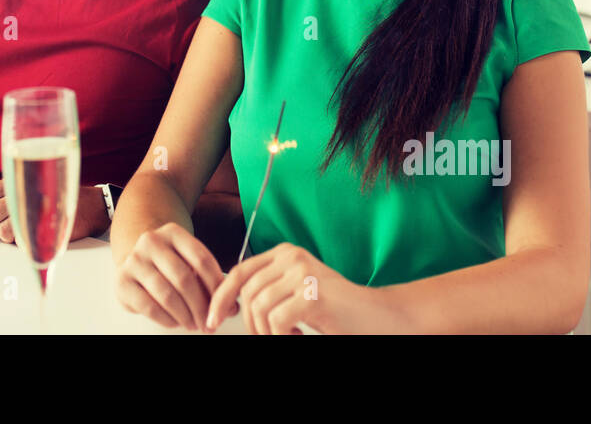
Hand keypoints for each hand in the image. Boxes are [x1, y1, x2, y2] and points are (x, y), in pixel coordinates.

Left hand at [0, 182, 110, 243]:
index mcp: (14, 181)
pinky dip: (14, 241)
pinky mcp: (39, 221)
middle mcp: (20, 190)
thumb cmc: (51, 201)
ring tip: (12, 233)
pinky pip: (13, 236)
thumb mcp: (19, 196)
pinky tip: (25, 235)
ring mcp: (30, 205)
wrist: (87, 206)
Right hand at [115, 222, 223, 331]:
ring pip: (167, 295)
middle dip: (201, 307)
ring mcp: (134, 261)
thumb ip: (210, 282)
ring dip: (185, 316)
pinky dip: (167, 319)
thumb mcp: (189, 262)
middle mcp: (151, 242)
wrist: (136, 259)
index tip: (225, 306)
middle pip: (184, 278)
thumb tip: (231, 308)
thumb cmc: (169, 263)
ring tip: (194, 325)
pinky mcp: (122, 282)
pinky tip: (176, 322)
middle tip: (210, 324)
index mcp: (173, 232)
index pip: (202, 260)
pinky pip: (150, 307)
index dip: (217, 287)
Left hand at [206, 242, 368, 334]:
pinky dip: (280, 337)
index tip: (211, 320)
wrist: (378, 317)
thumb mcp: (296, 291)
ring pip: (259, 309)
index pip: (239, 272)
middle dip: (250, 324)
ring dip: (268, 333)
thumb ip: (268, 289)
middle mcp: (293, 257)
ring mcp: (303, 274)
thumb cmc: (337, 309)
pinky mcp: (313, 295)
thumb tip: (227, 304)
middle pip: (247, 293)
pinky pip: (275, 321)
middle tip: (269, 337)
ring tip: (288, 336)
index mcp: (286, 253)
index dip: (221, 297)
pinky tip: (299, 336)